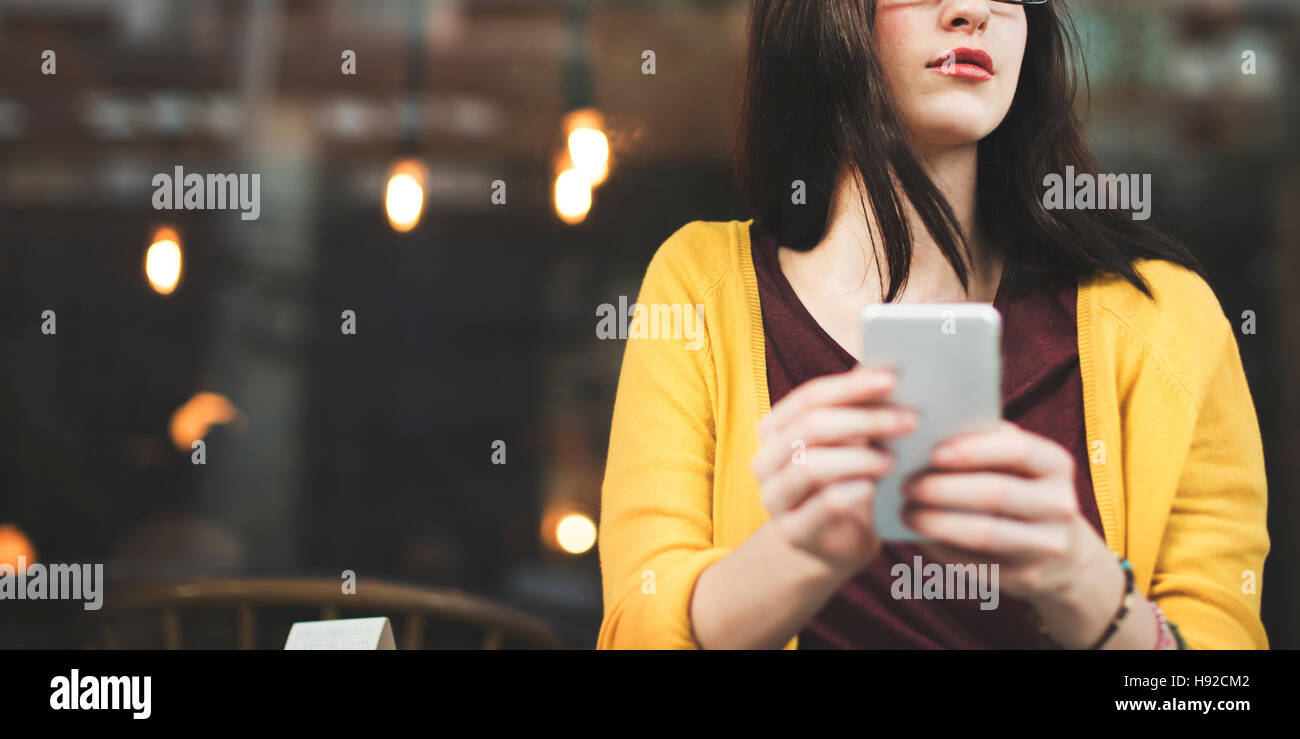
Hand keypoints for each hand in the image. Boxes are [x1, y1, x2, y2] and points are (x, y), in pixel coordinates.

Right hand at [752, 365, 916, 575]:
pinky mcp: (793, 532)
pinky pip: (825, 504)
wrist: (838, 541)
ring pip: (813, 466)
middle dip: (865, 420)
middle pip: (811, 427)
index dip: (851, 387)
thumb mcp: (852, 442)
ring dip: (861, 458)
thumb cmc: (848, 480)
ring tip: (894, 461)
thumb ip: (859, 411)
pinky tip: (877, 488)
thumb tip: (890, 373)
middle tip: (910, 421)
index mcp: (774, 429)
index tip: (893, 380)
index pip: (809, 398)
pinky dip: (856, 491)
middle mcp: (764, 461)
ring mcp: (774, 499)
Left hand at [900, 421, 1113, 612]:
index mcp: (1057, 465)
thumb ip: (983, 443)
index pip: (1017, 449)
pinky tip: (921, 537)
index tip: (932, 453)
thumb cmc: (1020, 490)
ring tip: (906, 512)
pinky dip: (942, 549)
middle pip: (994, 493)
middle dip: (942, 488)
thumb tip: (926, 435)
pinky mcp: (1028, 577)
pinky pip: (976, 563)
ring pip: (983, 533)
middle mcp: (1061, 504)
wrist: (1062, 553)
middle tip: (906, 485)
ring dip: (935, 522)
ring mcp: (1048, 545)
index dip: (972, 450)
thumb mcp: (1017, 463)